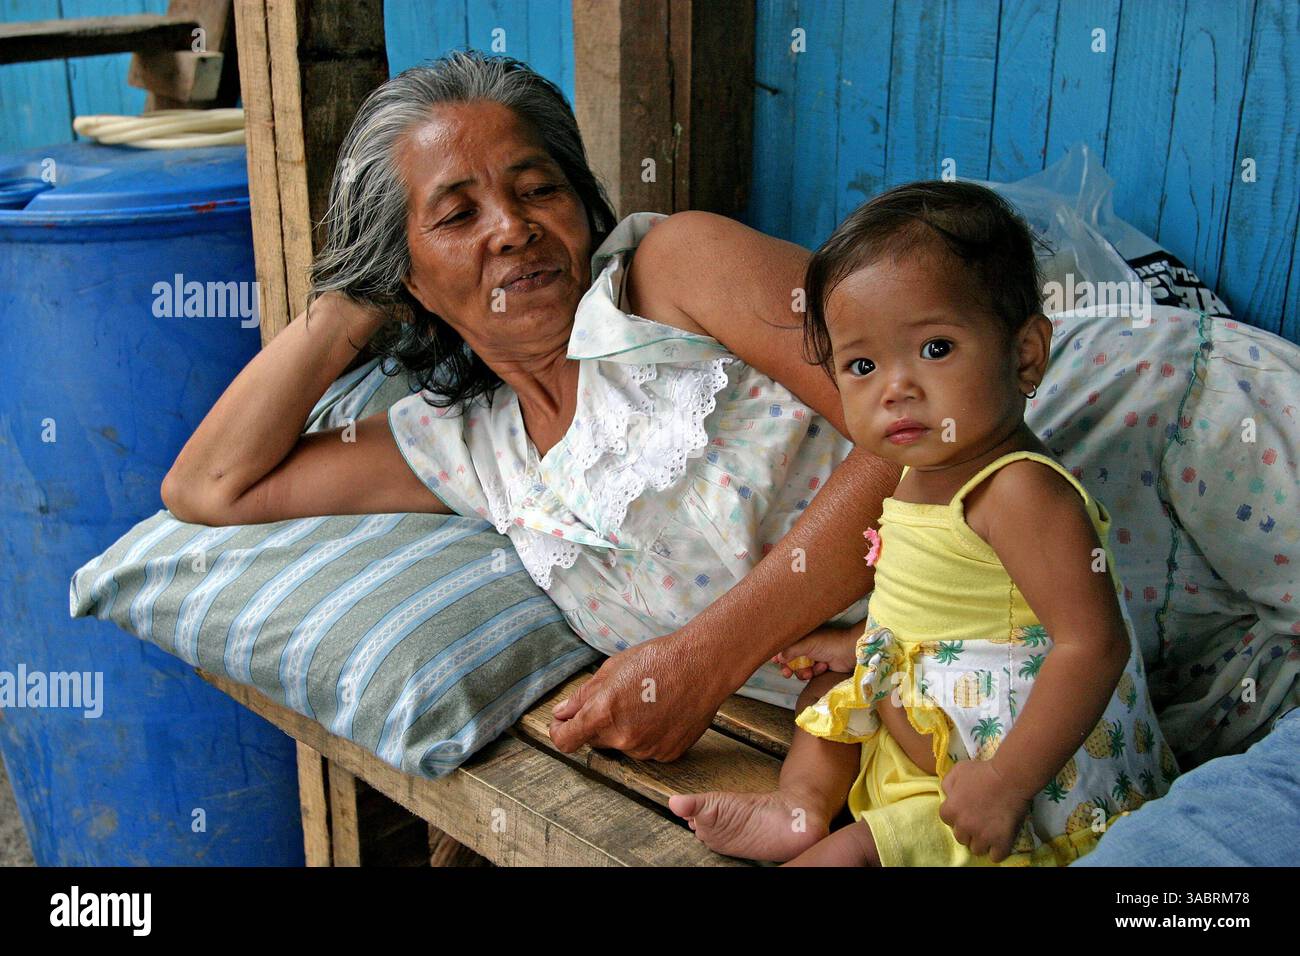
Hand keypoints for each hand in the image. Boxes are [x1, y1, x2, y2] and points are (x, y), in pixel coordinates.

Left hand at [548, 632, 729, 760]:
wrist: (702, 666)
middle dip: (599, 723)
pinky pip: (647, 748)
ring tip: (647, 701)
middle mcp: (623, 739)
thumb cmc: (657, 660)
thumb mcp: (611, 669)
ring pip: (623, 744)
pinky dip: (649, 734)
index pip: (565, 741)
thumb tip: (561, 713)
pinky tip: (663, 712)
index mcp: (603, 715)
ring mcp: (646, 750)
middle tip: (620, 698)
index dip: (560, 732)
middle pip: (595, 740)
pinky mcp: (667, 754)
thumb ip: (582, 696)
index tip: (563, 724)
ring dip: (626, 729)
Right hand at [771, 624, 858, 679]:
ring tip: (811, 670)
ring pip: (799, 670)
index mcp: (801, 638)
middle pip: (789, 661)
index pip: (784, 647)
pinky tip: (824, 666)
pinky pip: (810, 674)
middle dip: (788, 668)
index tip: (775, 661)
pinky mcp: (819, 668)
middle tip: (787, 673)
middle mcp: (805, 647)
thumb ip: (790, 650)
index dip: (779, 655)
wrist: (849, 652)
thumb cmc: (829, 642)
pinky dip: (816, 672)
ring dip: (803, 672)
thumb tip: (777, 658)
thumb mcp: (806, 644)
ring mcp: (812, 658)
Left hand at [938, 758, 1034, 862]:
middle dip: (969, 830)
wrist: (1010, 777)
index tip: (966, 810)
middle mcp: (964, 827)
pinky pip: (995, 857)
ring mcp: (982, 836)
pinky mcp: (1000, 842)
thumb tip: (947, 796)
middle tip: (980, 821)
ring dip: (982, 842)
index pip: (947, 820)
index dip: (957, 815)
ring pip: (977, 849)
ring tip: (990, 831)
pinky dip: (997, 851)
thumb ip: (948, 784)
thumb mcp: (958, 771)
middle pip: (961, 838)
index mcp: (950, 811)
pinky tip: (1000, 841)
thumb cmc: (983, 772)